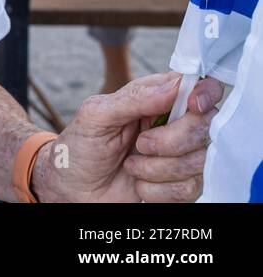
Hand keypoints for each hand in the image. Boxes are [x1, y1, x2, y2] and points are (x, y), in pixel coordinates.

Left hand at [37, 72, 221, 201]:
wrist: (72, 189)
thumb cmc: (81, 146)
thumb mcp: (96, 115)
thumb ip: (135, 98)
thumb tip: (176, 85)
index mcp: (155, 99)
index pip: (197, 86)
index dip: (204, 93)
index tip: (193, 105)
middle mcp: (174, 125)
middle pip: (204, 127)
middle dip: (171, 141)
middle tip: (140, 145)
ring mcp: (181, 156)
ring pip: (198, 161)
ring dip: (157, 169)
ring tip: (130, 166)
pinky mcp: (181, 185)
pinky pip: (189, 189)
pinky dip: (157, 190)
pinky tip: (138, 184)